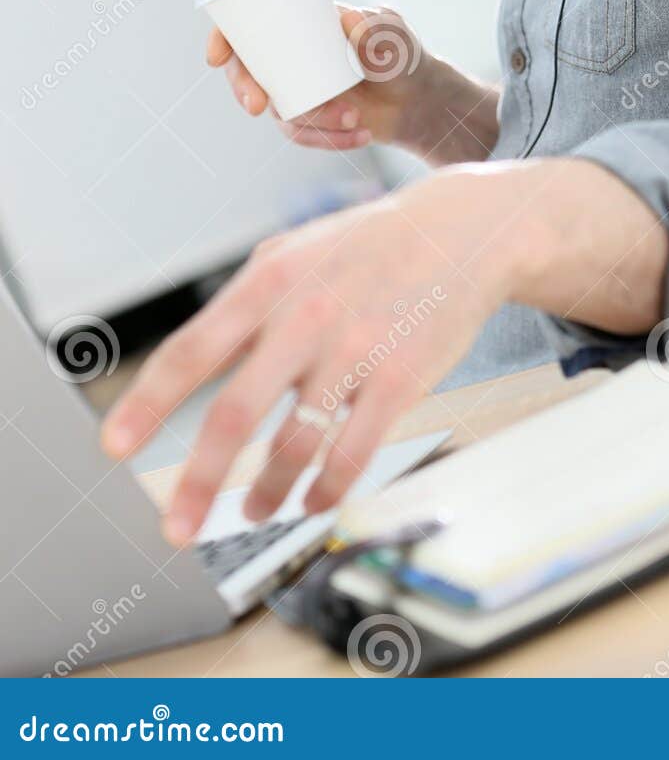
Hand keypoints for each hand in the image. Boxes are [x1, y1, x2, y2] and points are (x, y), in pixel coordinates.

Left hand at [101, 169, 531, 543]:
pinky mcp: (402, 379)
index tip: (113, 448)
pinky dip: (324, 491)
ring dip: (266, 495)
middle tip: (177, 528)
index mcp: (270, 280)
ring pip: (294, 446)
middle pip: (235, 414)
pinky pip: (351, 455)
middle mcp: (307, 315)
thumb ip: (246, 307)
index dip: (147, 403)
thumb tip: (188, 367)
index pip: (193, 349)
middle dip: (198, 482)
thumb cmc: (368, 247)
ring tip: (255, 513)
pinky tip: (313, 502)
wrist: (464, 231)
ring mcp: (357, 349)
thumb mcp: (296, 253)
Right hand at [207, 5, 428, 152]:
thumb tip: (347, 20)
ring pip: (277, 110)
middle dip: (244, 89)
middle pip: (246, 72)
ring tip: (354, 118)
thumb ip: (374, 29)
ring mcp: (297, 92)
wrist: (420, 100)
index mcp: (302, 24)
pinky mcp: (309, 120)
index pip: (250, 25)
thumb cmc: (402, 55)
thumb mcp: (393, 36)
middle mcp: (290, 58)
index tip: (217, 56)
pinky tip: (362, 136)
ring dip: (310, 119)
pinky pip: (301, 135)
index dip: (225, 37)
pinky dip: (328, 139)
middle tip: (258, 104)